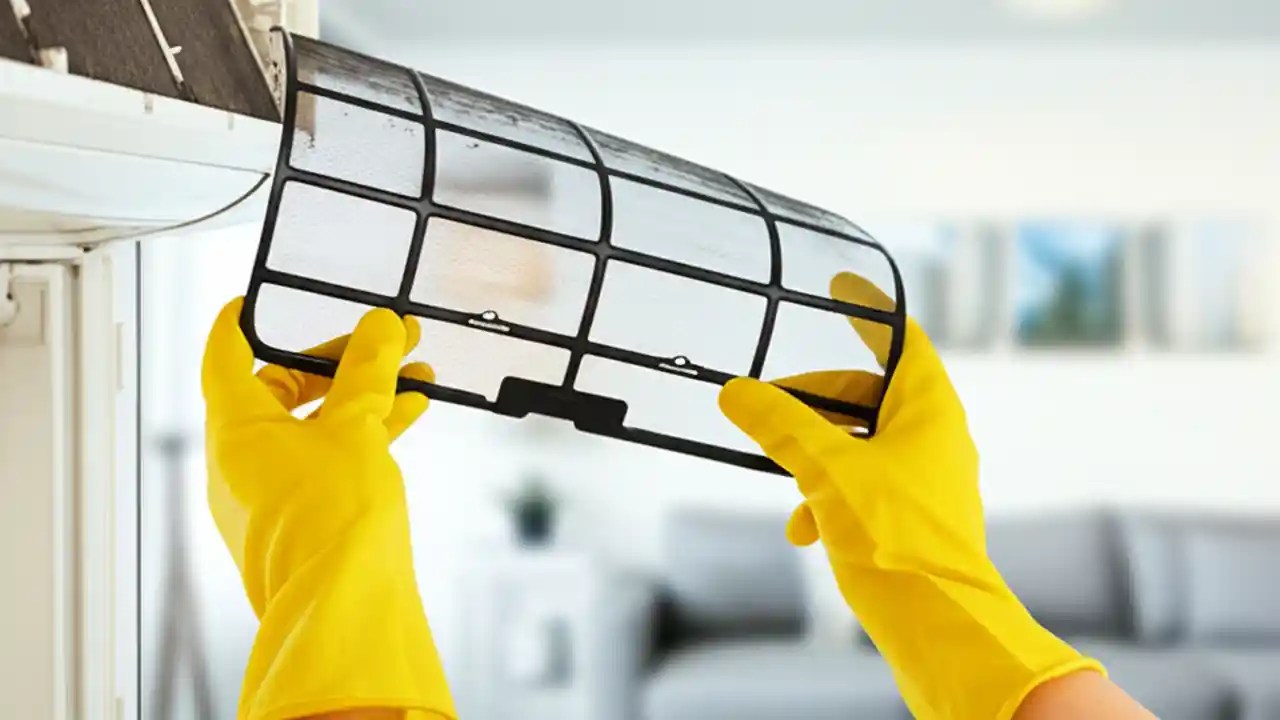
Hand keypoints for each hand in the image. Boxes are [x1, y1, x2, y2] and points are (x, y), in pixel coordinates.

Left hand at [203, 298, 453, 719]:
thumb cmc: (333, 520)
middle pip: (282, 391)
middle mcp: (242, 462)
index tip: (254, 302)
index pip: (225, 359)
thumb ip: (368, 372)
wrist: (346, 608)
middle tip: (386, 338)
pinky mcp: (303, 519)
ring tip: (418, 373)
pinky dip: (364, 435)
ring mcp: (271, 494)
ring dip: (365, 397)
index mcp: (234, 431)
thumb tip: (382, 327)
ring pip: (315, 426)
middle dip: (340, 361)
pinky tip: (411, 414)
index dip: (240, 325)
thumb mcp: (356, 428)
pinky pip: (329, 460)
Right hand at [719, 273, 1102, 719]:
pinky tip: (804, 529)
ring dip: (815, 456)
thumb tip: (736, 391)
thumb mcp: (826, 470)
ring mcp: (928, 481)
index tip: (840, 286)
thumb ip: (779, 425)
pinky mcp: (916, 519)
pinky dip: (830, 496)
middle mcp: (935, 438)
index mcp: (929, 410)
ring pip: (861, 445)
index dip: (869, 311)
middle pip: (869, 396)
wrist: (939, 626)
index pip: (902, 339)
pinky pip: (866, 488)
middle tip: (767, 404)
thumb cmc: (896, 538)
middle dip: (814, 402)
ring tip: (784, 482)